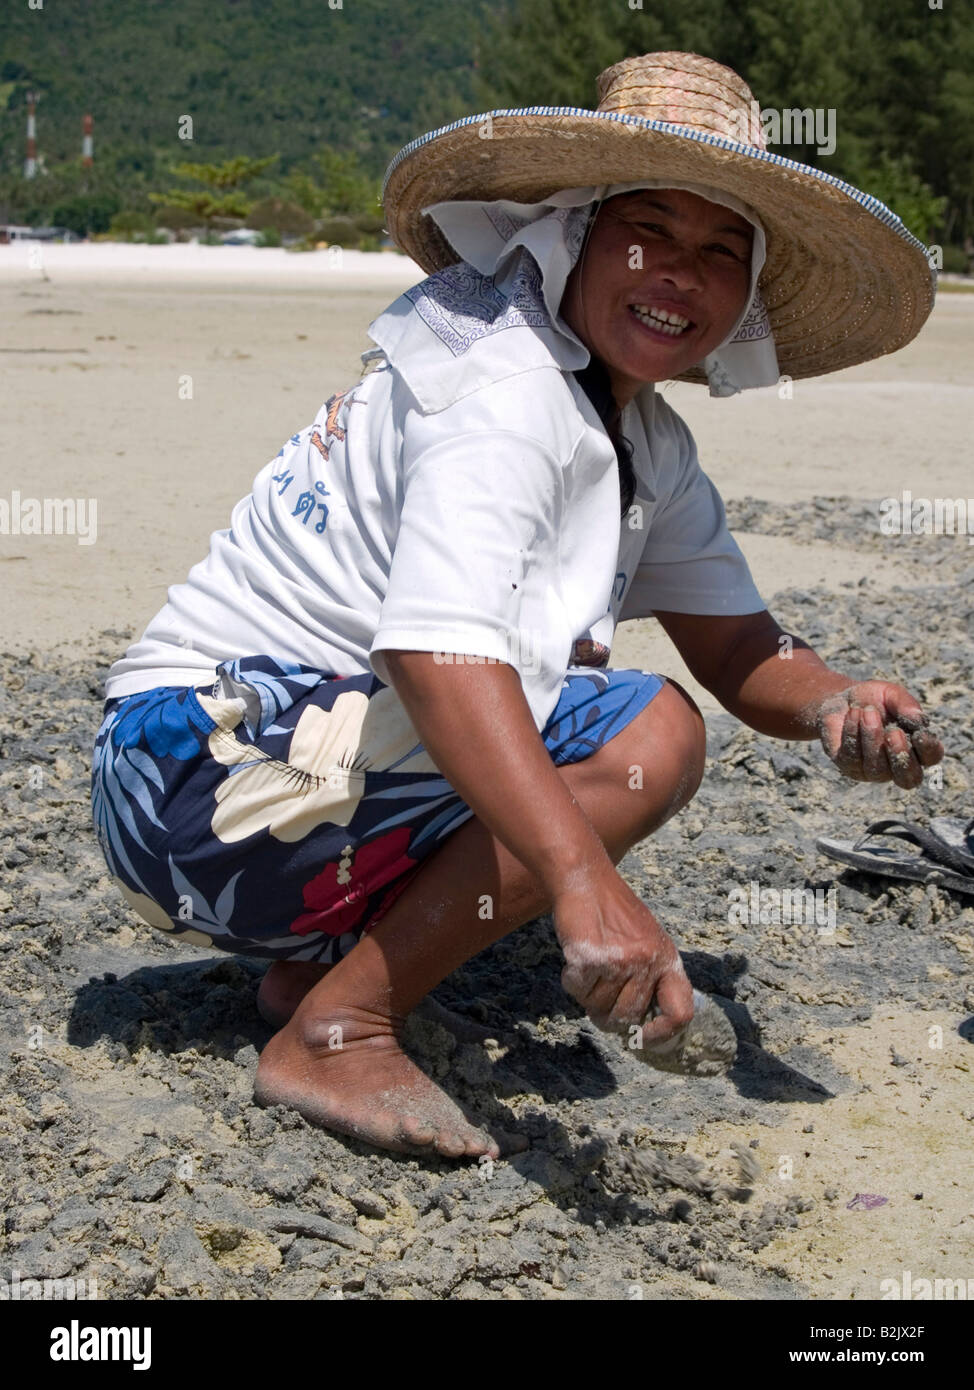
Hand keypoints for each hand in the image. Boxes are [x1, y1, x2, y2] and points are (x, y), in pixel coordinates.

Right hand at [553, 869, 693, 1042]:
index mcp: (667, 959)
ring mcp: (620, 961)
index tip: (641, 1037)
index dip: (662, 1034)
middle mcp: (648, 962)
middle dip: (608, 1015)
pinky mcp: (590, 959)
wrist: (586, 879)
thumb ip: (651, 978)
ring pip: (599, 1008)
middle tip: (598, 996)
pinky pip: (578, 992)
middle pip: (628, 1017)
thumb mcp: (648, 942)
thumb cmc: (615, 912)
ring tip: (590, 965)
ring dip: (588, 995)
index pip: (681, 1013)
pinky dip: (572, 981)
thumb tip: (641, 1027)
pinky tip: (576, 958)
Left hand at [816, 681, 943, 788]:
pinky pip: (852, 758)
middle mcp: (896, 765)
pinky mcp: (849, 766)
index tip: (920, 733)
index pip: (931, 758)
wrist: (840, 699)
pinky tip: (853, 714)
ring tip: (867, 711)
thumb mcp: (892, 695)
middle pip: (909, 778)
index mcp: (916, 747)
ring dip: (873, 738)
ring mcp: (872, 770)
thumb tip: (919, 720)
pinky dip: (853, 733)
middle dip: (901, 756)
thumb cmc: (874, 699)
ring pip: (877, 768)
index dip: (929, 749)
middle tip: (894, 732)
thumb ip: (906, 705)